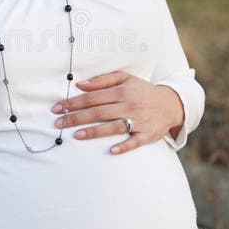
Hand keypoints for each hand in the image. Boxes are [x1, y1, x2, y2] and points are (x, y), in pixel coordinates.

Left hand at [51, 69, 184, 154]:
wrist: (171, 104)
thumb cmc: (142, 91)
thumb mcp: (125, 78)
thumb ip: (102, 80)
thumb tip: (80, 84)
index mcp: (122, 91)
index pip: (93, 97)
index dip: (74, 102)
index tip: (57, 108)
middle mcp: (130, 105)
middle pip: (99, 112)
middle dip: (77, 117)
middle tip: (58, 122)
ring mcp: (139, 121)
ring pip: (113, 126)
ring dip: (94, 131)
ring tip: (76, 135)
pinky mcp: (148, 135)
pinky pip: (134, 141)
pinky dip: (124, 146)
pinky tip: (111, 150)